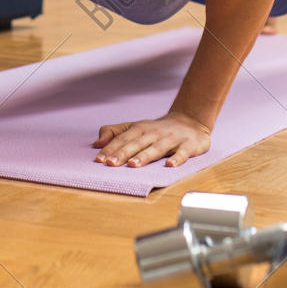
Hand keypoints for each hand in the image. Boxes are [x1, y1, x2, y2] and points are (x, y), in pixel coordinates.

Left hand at [94, 111, 211, 168]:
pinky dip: (177, 158)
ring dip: (145, 156)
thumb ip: (114, 133)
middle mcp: (155, 132)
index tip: (99, 159)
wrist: (190, 122)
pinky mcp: (188, 145)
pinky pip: (183, 152)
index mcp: (140, 128)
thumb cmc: (157, 130)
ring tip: (133, 165)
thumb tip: (96, 144)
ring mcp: (172, 138)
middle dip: (123, 153)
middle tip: (111, 163)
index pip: (123, 139)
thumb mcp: (135, 127)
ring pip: (157, 148)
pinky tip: (170, 165)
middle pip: (137, 143)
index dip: (111, 148)